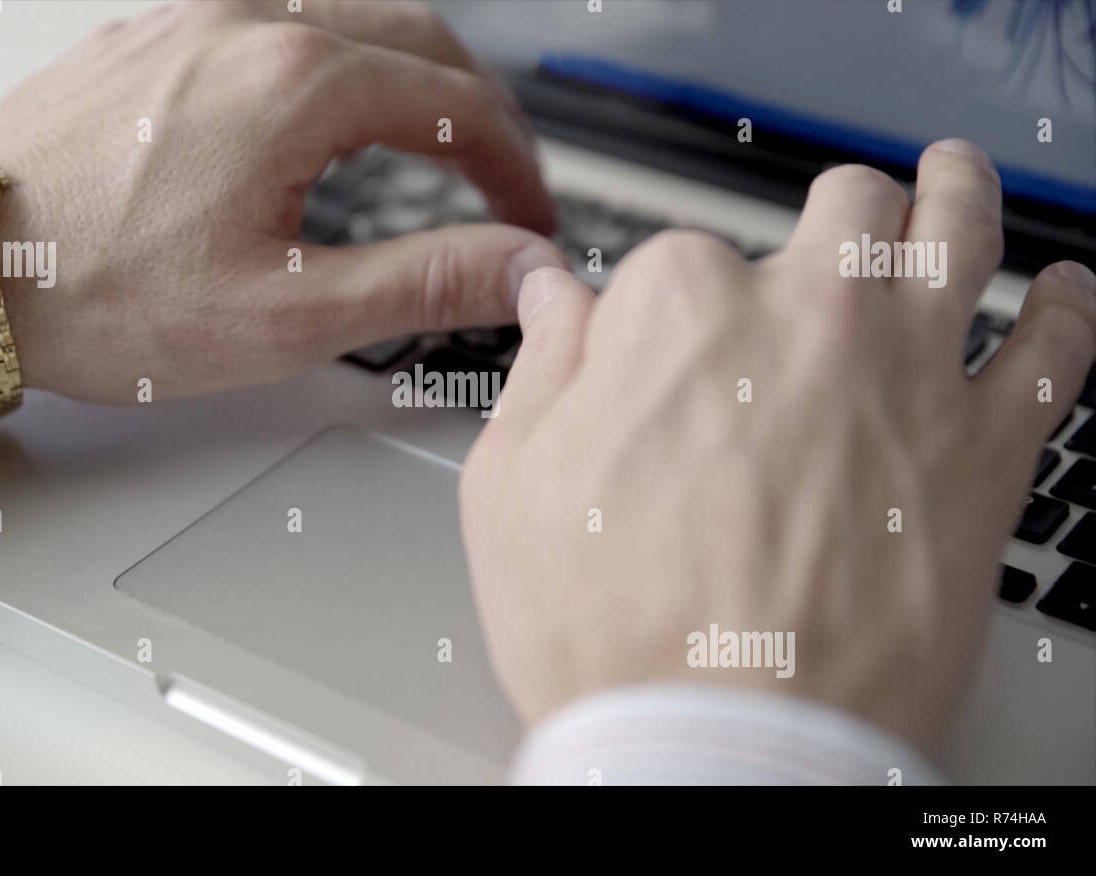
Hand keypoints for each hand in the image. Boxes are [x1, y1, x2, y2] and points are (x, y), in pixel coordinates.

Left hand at [0, 0, 561, 406]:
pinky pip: (276, 20)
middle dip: (478, 109)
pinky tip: (327, 114)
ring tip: (434, 144)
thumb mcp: (283, 312)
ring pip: (348, 15)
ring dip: (411, 74)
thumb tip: (519, 265)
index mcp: (292, 82)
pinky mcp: (149, 40)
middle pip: (417, 36)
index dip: (515, 168)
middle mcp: (244, 22)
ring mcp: (191, 20)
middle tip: (501, 178)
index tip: (528, 221)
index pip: (458, 105)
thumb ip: (421, 282)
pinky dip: (337, 62)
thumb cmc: (93, 295)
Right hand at [459, 139, 1095, 750]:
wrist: (719, 750)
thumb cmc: (610, 634)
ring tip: (951, 181)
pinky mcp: (985, 455)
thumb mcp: (513, 488)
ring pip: (958, 230)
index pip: (680, 257)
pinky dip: (1067, 309)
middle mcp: (805, 319)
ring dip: (955, 193)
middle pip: (839, 210)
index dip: (673, 307)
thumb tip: (551, 295)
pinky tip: (1062, 293)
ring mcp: (905, 376)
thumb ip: (543, 366)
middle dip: (825, 220)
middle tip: (822, 241)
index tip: (674, 338)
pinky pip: (1056, 349)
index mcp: (679, 314)